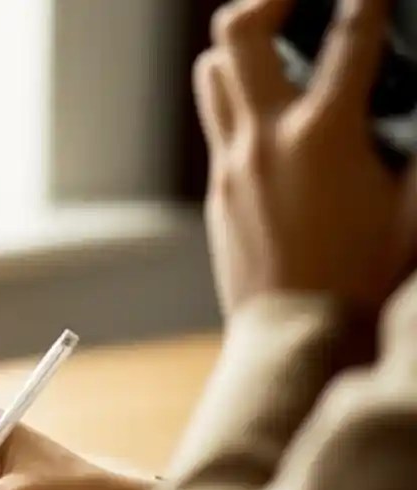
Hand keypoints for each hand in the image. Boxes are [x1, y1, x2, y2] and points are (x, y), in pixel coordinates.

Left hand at [197, 0, 416, 316]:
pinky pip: (219, 125)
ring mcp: (233, 163)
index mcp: (324, 134)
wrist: (300, 335)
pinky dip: (240, 102)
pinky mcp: (218, 190)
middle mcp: (265, 138)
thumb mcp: (415, 205)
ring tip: (274, 43)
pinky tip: (272, 114)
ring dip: (239, 49)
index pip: (349, 38)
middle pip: (238, 35)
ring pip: (212, 75)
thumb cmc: (367, 278)